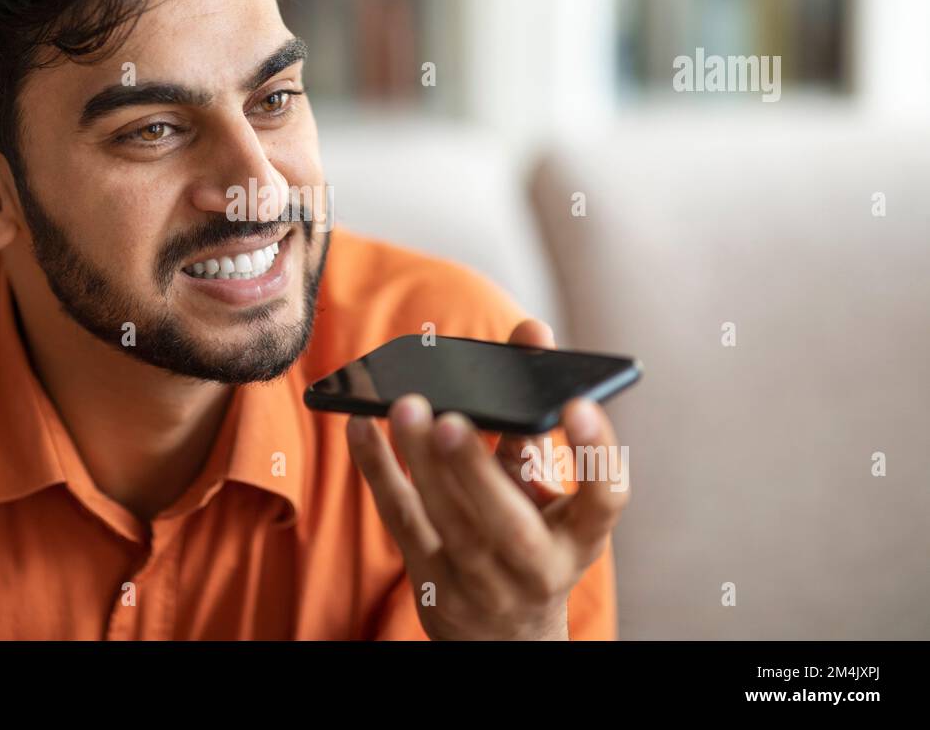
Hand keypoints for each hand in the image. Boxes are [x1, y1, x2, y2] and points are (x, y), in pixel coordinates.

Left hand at [346, 319, 629, 639]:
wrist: (503, 633)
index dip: (597, 454)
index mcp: (580, 538)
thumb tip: (530, 333)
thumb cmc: (528, 535)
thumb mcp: (543, 489)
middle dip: (479, 470)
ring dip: (422, 463)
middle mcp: (536, 567)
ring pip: (449, 523)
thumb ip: (534, 417)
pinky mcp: (431, 580)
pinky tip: (362, 425)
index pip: (606, 500)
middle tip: (453, 416)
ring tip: (404, 407)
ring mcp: (480, 581)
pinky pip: (401, 520)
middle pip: (510, 525)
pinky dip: (379, 471)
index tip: (579, 405)